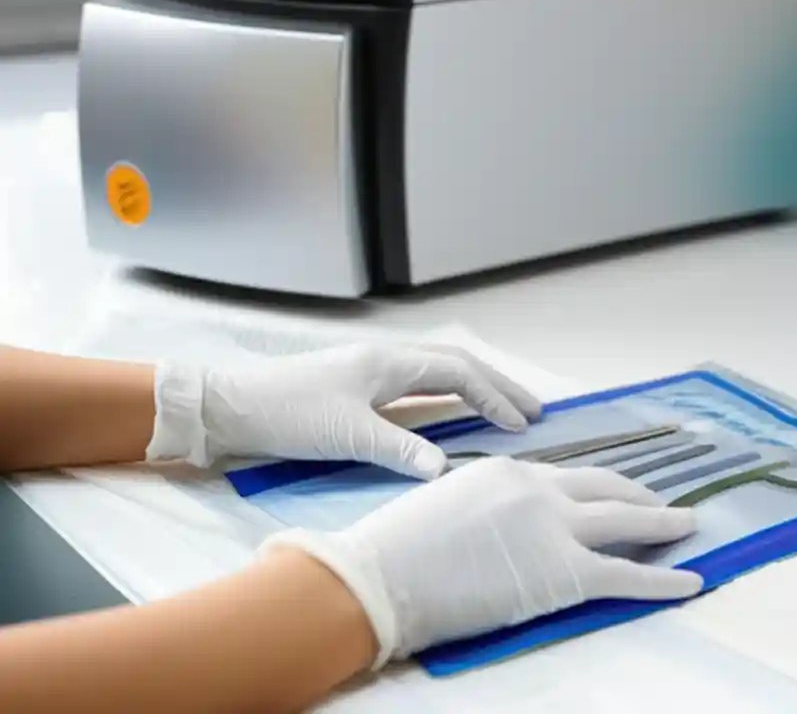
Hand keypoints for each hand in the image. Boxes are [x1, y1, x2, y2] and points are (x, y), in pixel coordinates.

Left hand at [145, 344, 541, 479]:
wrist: (228, 407)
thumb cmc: (286, 413)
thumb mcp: (346, 435)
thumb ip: (399, 450)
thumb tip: (447, 470)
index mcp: (388, 363)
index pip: (458, 373)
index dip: (495, 395)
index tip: (523, 423)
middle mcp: (384, 361)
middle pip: (455, 366)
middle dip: (497, 386)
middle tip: (532, 409)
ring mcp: (369, 373)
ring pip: (436, 374)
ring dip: (473, 390)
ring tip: (501, 410)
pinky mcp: (354, 390)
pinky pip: (416, 388)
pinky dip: (445, 398)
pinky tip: (447, 415)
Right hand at [264, 457, 703, 667]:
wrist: (380, 576)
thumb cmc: (395, 549)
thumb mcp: (445, 504)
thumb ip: (484, 507)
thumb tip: (499, 527)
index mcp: (509, 471)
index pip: (567, 476)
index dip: (596, 488)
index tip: (613, 492)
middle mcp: (539, 489)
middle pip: (606, 486)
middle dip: (640, 494)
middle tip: (663, 502)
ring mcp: (554, 527)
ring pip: (627, 520)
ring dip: (663, 523)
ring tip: (689, 526)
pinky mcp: (564, 571)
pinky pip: (627, 575)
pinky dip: (664, 580)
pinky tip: (691, 581)